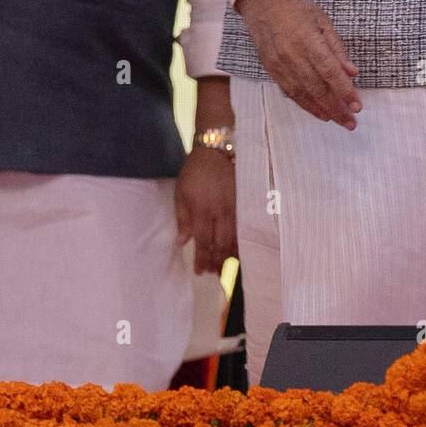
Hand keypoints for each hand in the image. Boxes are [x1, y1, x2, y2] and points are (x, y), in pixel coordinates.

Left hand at [175, 147, 237, 273]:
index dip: (202, 259)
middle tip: (216, 275)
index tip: (200, 272)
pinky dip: (243, 241)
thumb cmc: (195, 172)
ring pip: (235, 238)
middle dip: (218, 262)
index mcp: (202, 210)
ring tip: (228, 269)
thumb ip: (183, 217)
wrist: (217, 151)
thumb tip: (184, 241)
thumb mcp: (181, 192)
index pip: (203, 242)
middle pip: (221, 244)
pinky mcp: (244, 203)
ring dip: (231, 256)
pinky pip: (244, 227)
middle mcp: (220, 212)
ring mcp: (235, 208)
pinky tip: (242, 251)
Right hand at [235, 0, 361, 129]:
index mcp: (308, 40)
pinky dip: (303, 103)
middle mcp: (292, 55)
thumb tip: (352, 72)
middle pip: (317, 88)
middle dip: (335, 108)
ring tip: (336, 120)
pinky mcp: (270, 68)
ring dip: (320, 110)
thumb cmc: (297, 6)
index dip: (344, 92)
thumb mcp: (323, 21)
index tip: (357, 107)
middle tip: (350, 122)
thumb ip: (337, 49)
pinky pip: (288, 91)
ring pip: (302, 94)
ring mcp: (279, 63)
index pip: (330, 72)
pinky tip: (316, 111)